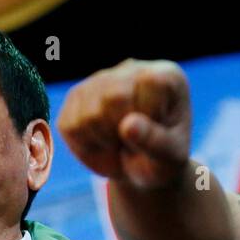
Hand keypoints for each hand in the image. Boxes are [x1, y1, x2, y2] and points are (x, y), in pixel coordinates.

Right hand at [57, 59, 191, 189]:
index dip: (148, 116)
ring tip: (119, 141)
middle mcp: (131, 69)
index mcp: (165, 76)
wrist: (138, 169)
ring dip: (103, 139)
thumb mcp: (170, 157)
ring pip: (88, 113)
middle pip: (111, 97)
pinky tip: (102, 141)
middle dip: (121, 131)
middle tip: (133, 142)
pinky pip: (70, 125)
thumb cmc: (160, 160)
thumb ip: (155, 141)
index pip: (148, 82)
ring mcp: (99, 81)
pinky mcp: (75, 98)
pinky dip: (85, 144)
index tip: (157, 132)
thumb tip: (128, 125)